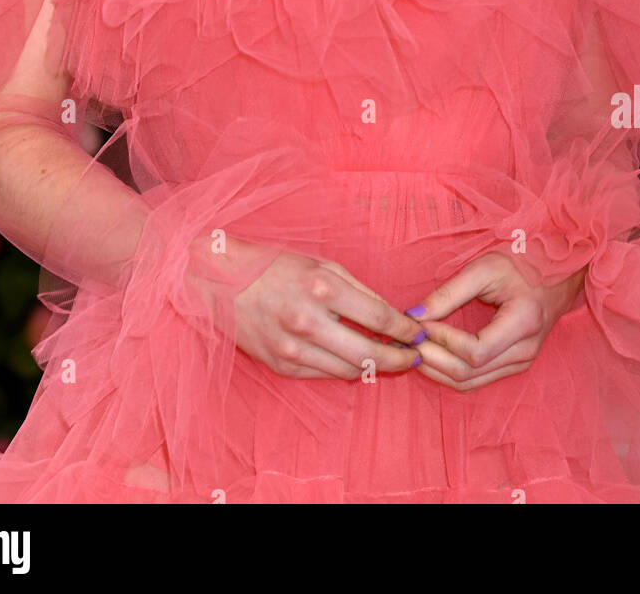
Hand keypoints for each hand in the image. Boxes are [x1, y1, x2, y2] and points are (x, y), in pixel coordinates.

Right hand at [193, 234, 425, 380]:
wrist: (220, 281)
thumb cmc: (275, 267)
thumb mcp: (321, 265)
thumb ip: (358, 291)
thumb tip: (392, 316)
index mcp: (323, 287)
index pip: (380, 317)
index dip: (407, 330)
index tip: (419, 334)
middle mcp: (308, 320)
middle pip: (370, 354)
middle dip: (401, 360)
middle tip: (415, 358)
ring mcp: (292, 347)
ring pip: (349, 371)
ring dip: (375, 367)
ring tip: (388, 358)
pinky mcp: (280, 366)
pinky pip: (324, 375)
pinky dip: (343, 369)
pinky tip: (353, 359)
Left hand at [401, 252, 587, 390]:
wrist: (557, 272)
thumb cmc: (522, 262)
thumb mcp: (484, 268)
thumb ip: (448, 292)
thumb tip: (414, 315)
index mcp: (523, 322)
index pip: (475, 350)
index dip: (442, 340)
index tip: (418, 323)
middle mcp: (525, 350)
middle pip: (469, 372)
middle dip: (431, 358)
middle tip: (405, 340)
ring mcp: (522, 363)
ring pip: (469, 382)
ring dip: (436, 370)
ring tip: (411, 350)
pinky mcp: (514, 366)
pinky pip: (476, 380)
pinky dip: (448, 372)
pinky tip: (430, 356)